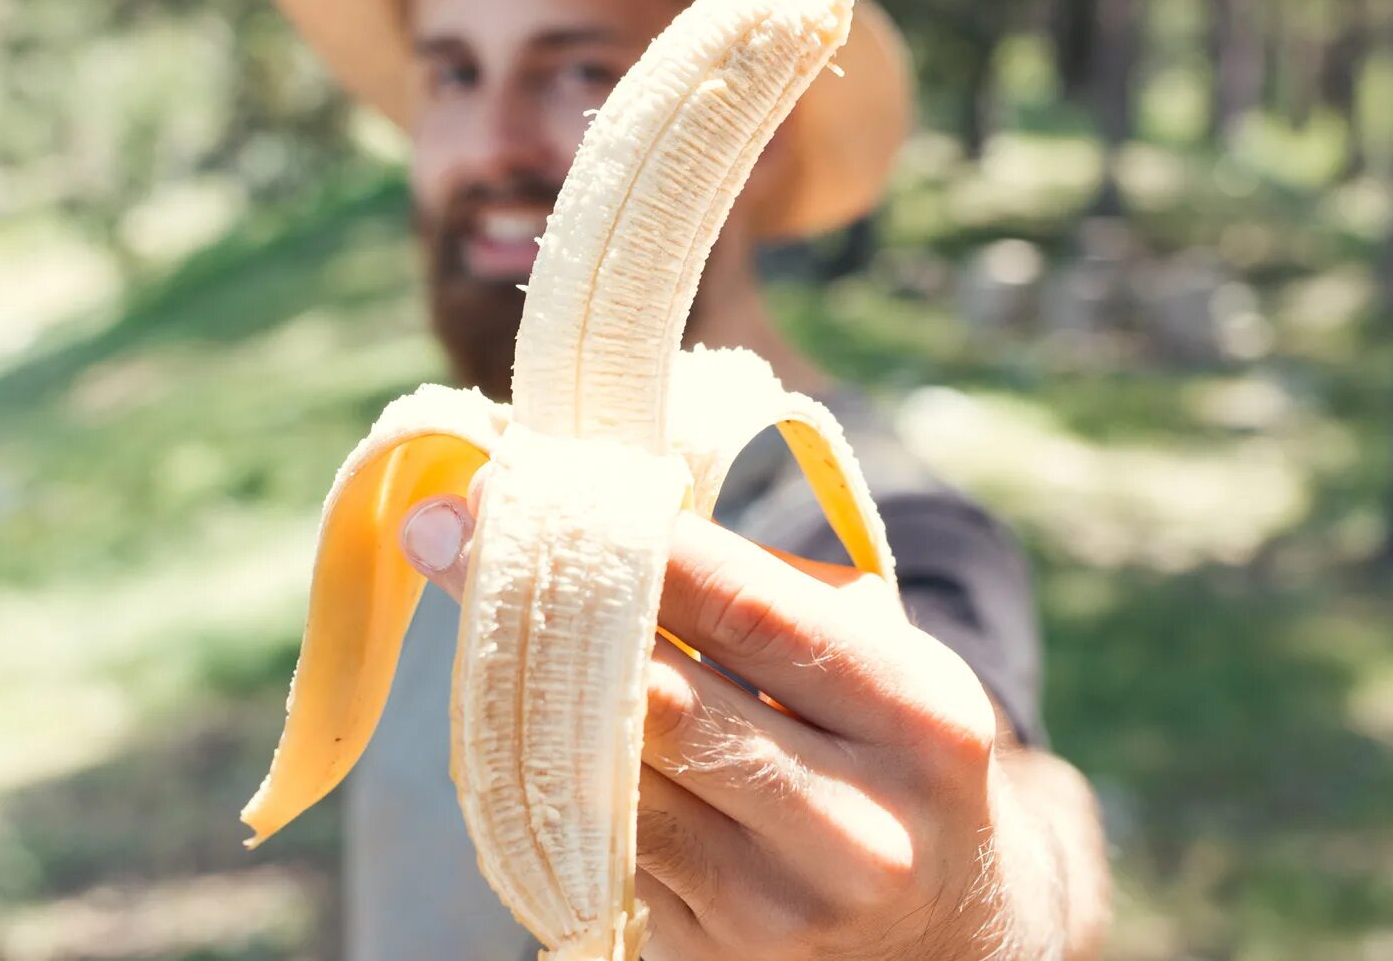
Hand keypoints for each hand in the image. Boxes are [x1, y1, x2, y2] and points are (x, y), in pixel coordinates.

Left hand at [400, 496, 1096, 960]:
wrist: (946, 941)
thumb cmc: (892, 758)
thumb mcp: (886, 665)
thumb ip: (775, 594)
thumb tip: (608, 506)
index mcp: (920, 715)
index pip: (751, 612)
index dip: (631, 543)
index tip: (534, 480)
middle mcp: (858, 823)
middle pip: (665, 703)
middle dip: (545, 607)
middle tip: (446, 530)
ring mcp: (779, 909)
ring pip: (612, 781)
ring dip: (521, 690)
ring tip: (464, 608)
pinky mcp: (711, 958)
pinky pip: (599, 847)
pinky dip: (548, 776)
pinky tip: (507, 715)